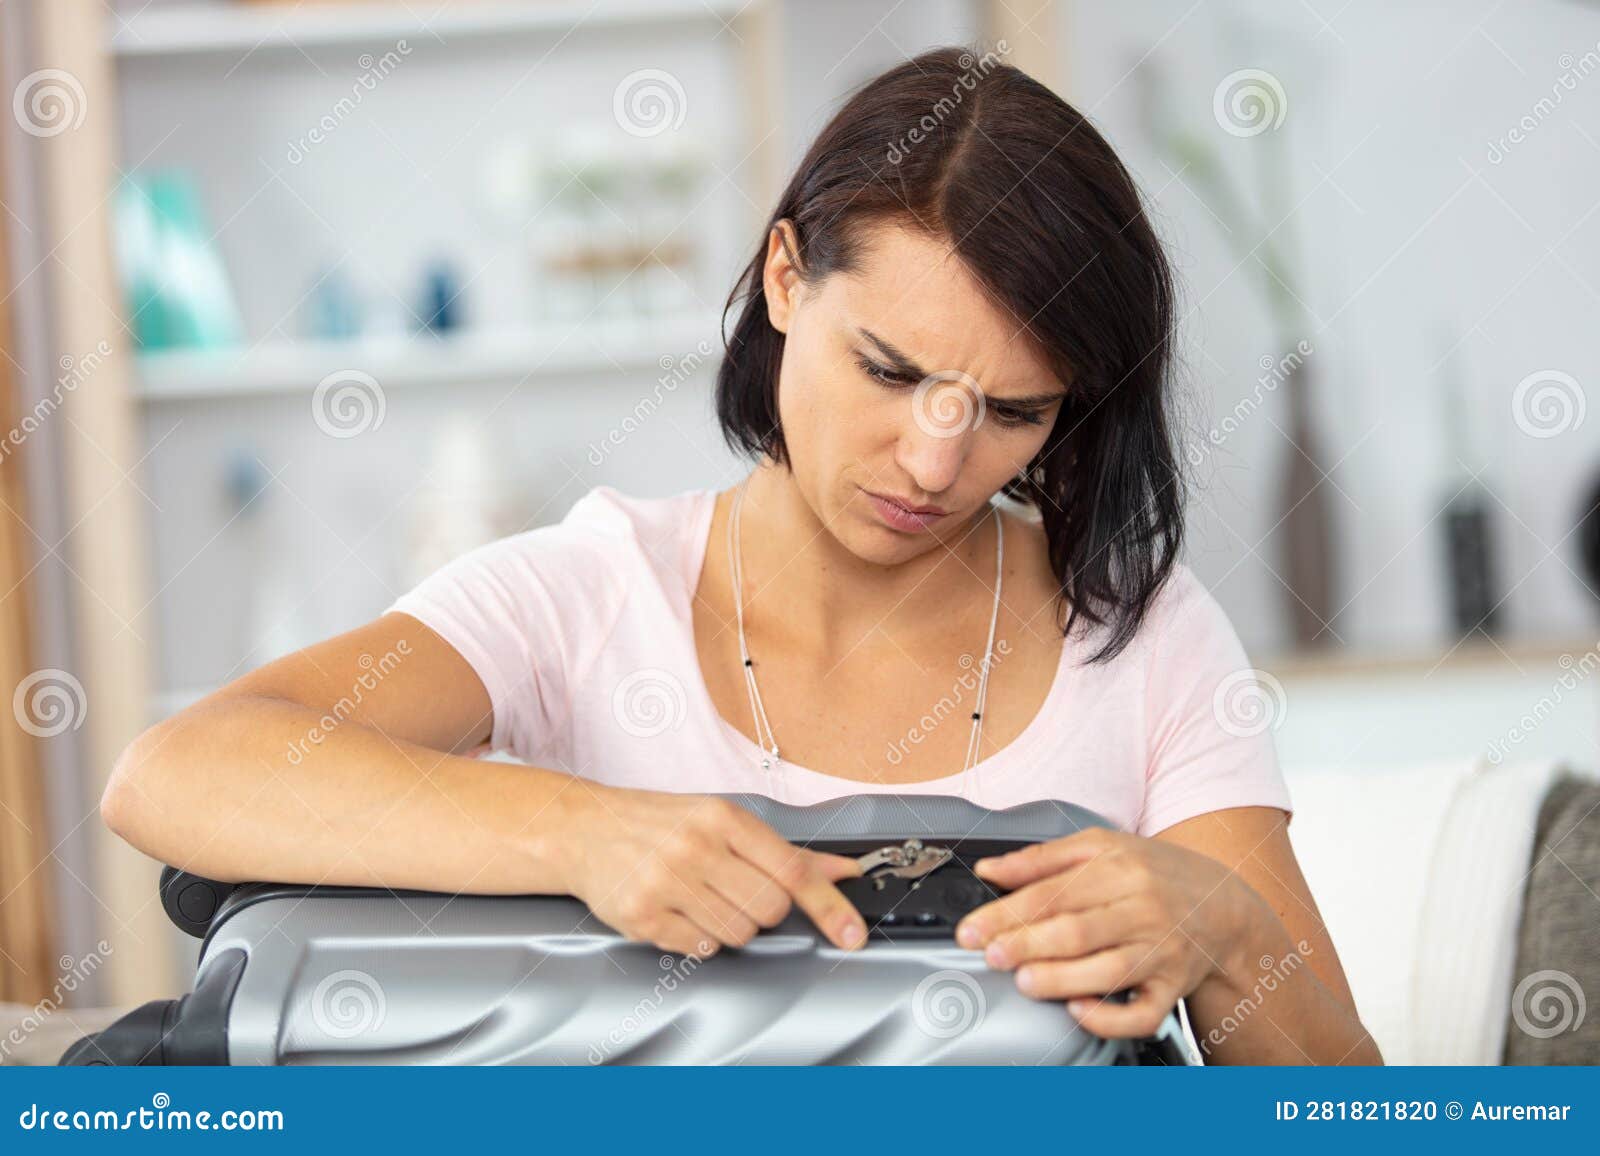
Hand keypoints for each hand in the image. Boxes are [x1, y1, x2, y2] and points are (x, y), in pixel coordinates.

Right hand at [559, 786, 866, 956]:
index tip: (851, 933)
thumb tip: (844, 871)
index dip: (828, 906)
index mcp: (722, 818)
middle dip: (764, 910)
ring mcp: (666, 882)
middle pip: (770, 909)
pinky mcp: (641, 915)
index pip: (791, 869)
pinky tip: (679, 911)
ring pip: (738, 934)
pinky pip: (700, 948)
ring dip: (731, 926)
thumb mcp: (723, 822)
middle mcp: (695, 847)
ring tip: (702, 899)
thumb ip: (784, 852)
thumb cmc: (659, 824)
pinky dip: (698, 938)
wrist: (584, 828)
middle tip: (735, 891)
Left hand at [953, 827, 1267, 1037]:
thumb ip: (1042, 858)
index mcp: (1119, 869)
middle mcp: (1142, 909)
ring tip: (1025, 981)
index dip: (1007, 913)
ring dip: (1062, 980)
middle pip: (1077, 931)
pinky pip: (1143, 1012)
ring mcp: (1160, 950)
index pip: (1053, 892)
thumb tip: (990, 868)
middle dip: (1027, 945)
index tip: (973, 929)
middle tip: (991, 955)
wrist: (1223, 905)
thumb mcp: (1102, 847)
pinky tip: (1080, 1009)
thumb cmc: (1154, 873)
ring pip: (1107, 972)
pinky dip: (1110, 1016)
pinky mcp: (1173, 987)